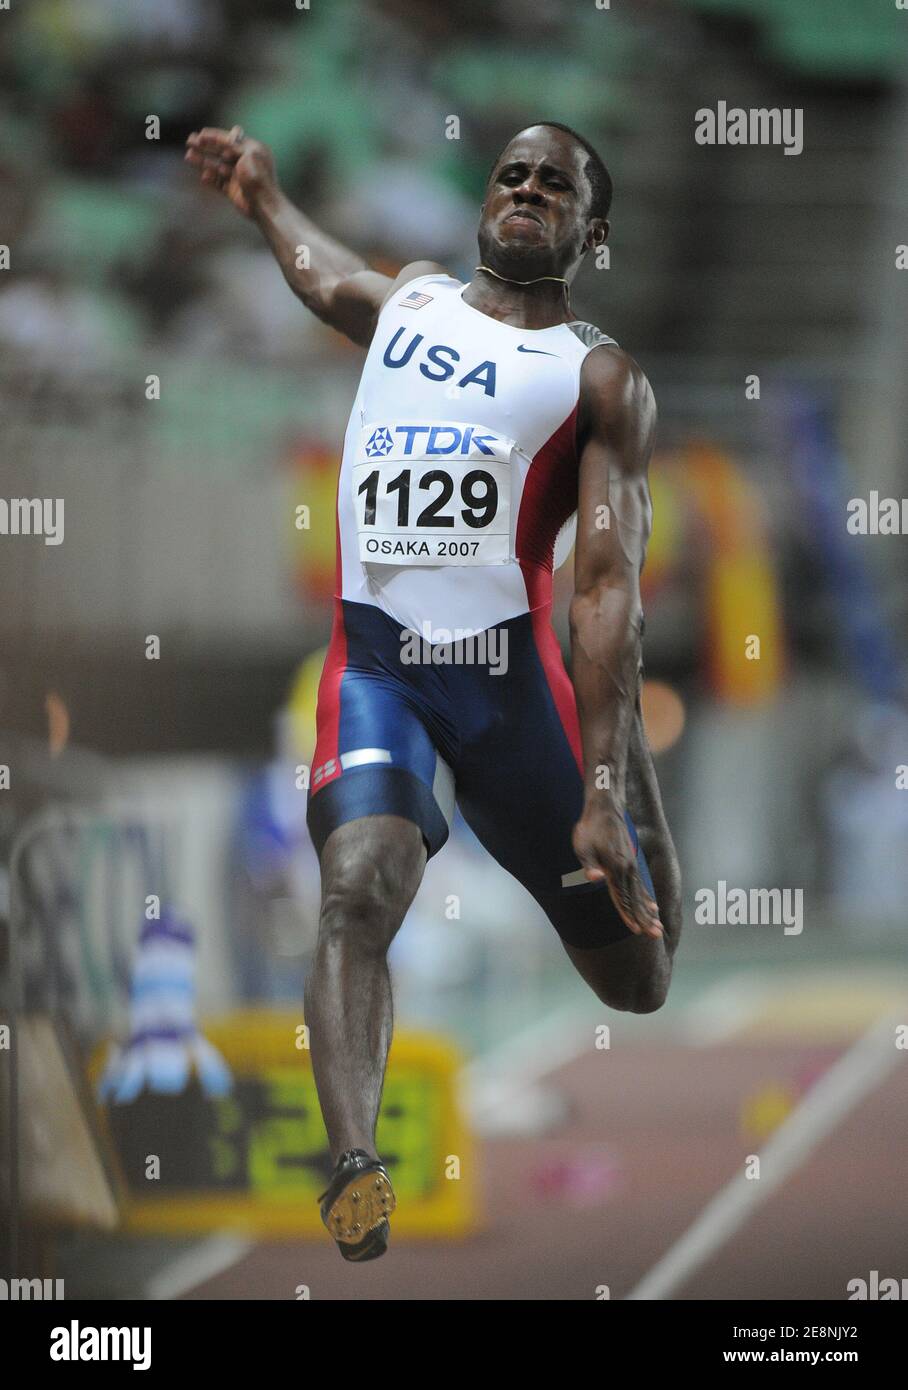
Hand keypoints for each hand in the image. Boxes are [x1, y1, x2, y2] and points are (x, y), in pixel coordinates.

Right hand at [185, 126, 277, 217]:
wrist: (264, 205)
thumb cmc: (259, 178)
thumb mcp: (249, 154)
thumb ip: (238, 144)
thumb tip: (232, 133)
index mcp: (252, 150)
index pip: (229, 140)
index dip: (214, 137)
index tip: (200, 135)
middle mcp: (244, 162)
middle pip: (220, 152)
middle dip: (204, 147)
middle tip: (189, 141)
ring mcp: (238, 177)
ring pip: (216, 167)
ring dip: (202, 161)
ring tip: (188, 156)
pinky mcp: (233, 191)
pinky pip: (218, 183)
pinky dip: (210, 179)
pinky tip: (202, 176)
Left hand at [572, 800, 662, 937]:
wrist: (605, 806)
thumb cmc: (589, 828)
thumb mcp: (582, 846)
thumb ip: (589, 865)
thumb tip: (595, 879)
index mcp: (614, 868)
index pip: (622, 897)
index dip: (628, 915)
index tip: (637, 931)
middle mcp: (626, 869)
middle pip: (636, 899)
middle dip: (645, 919)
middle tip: (656, 936)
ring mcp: (631, 865)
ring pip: (641, 894)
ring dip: (648, 913)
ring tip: (658, 927)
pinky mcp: (631, 861)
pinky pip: (641, 884)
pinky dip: (647, 897)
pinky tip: (654, 906)